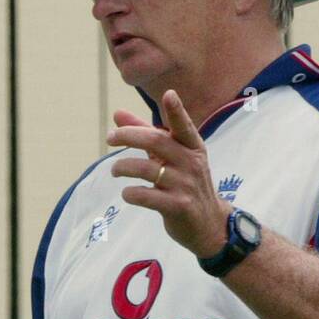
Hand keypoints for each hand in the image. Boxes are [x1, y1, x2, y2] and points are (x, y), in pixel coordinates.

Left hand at [107, 88, 231, 257]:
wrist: (208, 224)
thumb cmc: (185, 184)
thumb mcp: (172, 157)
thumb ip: (145, 134)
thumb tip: (117, 114)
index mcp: (192, 147)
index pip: (184, 126)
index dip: (177, 111)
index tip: (169, 94)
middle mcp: (191, 163)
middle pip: (156, 142)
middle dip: (129, 136)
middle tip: (110, 138)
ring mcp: (185, 185)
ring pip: (147, 169)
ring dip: (123, 167)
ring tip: (115, 171)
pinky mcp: (178, 207)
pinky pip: (147, 196)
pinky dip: (131, 193)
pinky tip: (127, 193)